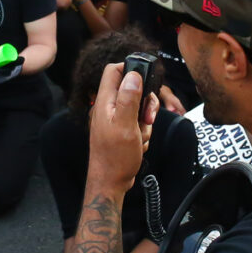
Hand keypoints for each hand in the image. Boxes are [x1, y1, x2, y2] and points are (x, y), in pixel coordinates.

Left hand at [86, 63, 152, 191]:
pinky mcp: (122, 130)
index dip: (130, 70)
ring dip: (144, 122)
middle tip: (147, 118)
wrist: (111, 182)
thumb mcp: (126, 125)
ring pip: (138, 108)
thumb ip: (129, 98)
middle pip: (132, 89)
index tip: (145, 81)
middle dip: (144, 104)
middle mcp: (108, 108)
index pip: (113, 71)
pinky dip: (142, 132)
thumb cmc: (115, 158)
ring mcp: (115, 120)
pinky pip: (138, 123)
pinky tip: (138, 144)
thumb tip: (133, 74)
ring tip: (139, 136)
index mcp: (105, 102)